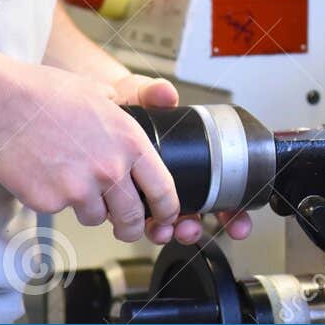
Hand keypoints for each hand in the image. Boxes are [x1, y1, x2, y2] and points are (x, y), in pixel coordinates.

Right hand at [0, 64, 179, 243]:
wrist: (4, 104)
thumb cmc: (49, 95)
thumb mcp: (101, 96)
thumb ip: (123, 117)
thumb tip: (133, 124)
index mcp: (130, 142)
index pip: (163, 189)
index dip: (168, 209)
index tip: (166, 216)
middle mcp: (110, 169)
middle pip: (132, 218)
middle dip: (131, 227)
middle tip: (125, 226)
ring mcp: (80, 189)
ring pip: (96, 218)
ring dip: (89, 208)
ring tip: (71, 178)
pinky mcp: (50, 202)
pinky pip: (61, 210)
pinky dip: (56, 200)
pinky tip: (46, 174)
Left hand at [109, 73, 253, 245]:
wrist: (87, 108)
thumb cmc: (120, 103)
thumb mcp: (137, 93)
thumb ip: (153, 92)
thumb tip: (165, 94)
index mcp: (186, 153)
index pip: (220, 185)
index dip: (232, 207)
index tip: (237, 221)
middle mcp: (174, 176)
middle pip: (200, 211)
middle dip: (201, 226)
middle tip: (192, 228)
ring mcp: (152, 192)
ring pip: (173, 222)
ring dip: (172, 232)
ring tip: (165, 230)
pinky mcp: (130, 200)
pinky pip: (145, 223)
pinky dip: (149, 229)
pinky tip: (144, 226)